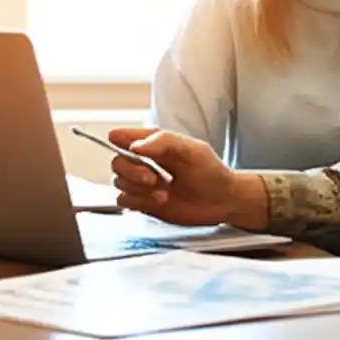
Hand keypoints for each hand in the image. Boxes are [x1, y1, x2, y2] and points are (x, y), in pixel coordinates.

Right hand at [108, 127, 248, 226]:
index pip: (124, 136)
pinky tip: (159, 201)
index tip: (128, 147)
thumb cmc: (210, 171)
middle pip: (117, 162)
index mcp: (155, 143)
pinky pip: (123, 201)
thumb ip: (163, 142)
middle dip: (131, 171)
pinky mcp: (143, 202)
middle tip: (152, 178)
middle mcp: (145, 162)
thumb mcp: (192, 149)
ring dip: (139, 189)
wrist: (221, 200)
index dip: (120, 139)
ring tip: (163, 192)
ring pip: (119, 183)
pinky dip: (139, 202)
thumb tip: (134, 146)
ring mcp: (143, 183)